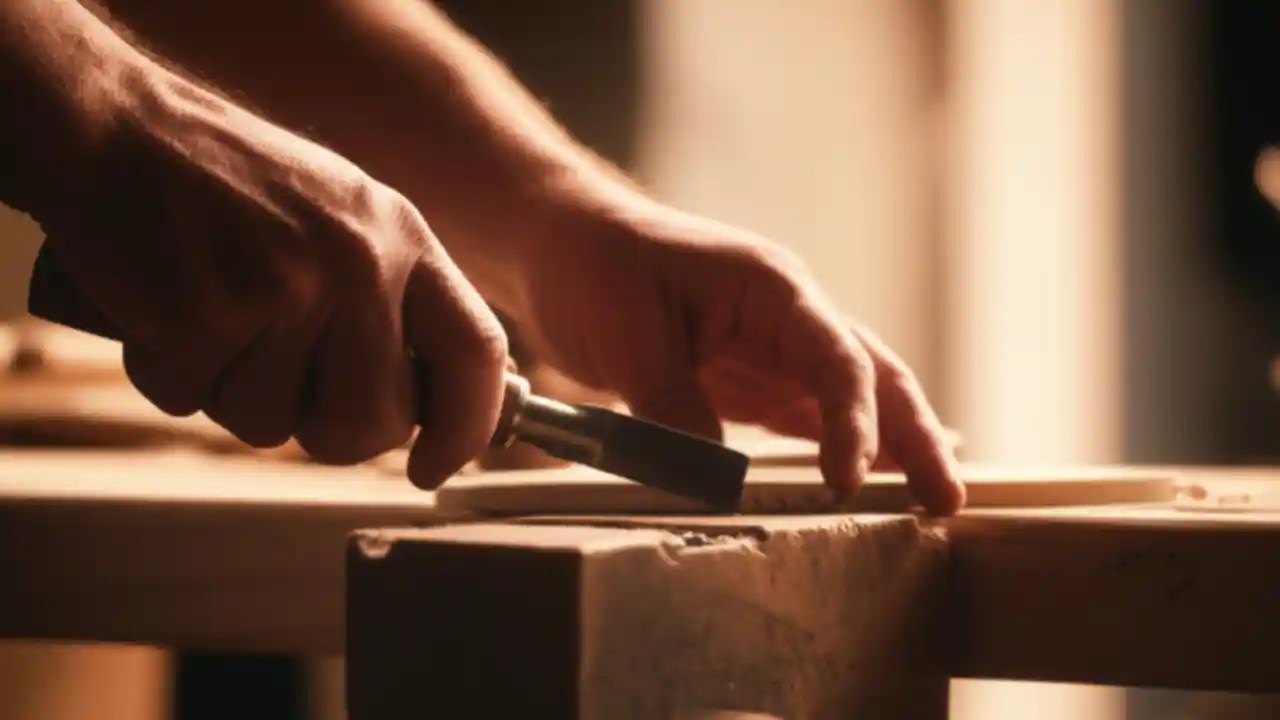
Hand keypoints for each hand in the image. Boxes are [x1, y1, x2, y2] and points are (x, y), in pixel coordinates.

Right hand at [40, 61, 506, 485]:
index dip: (466, 429)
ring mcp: (285, 288)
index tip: (433, 467)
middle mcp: (358, 263)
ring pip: (275, 427)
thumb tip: (430, 406)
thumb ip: (393, 302)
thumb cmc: (226, 183)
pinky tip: (164, 309)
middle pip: (379, 422)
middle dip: (330, 431)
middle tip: (283, 381)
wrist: (114, 125)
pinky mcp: (206, 314)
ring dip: (233, 395)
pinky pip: (194, 404)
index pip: (477, 352)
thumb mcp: (345, 217)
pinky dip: (168, 376)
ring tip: (214, 314)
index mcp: (404, 237)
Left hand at [511, 194, 964, 514]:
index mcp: (772, 289)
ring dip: (889, 449)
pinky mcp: (746, 379)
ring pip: (848, 402)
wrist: (560, 243)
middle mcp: (788, 318)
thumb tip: (718, 481)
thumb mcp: (629, 337)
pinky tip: (860, 487)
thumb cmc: (594, 267)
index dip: (853, 423)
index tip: (846, 482)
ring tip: (927, 505)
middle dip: (917, 437)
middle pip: (873, 377)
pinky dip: (836, 450)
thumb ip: (674, 408)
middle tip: (948, 500)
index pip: (837, 359)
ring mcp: (772, 350)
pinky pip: (804, 418)